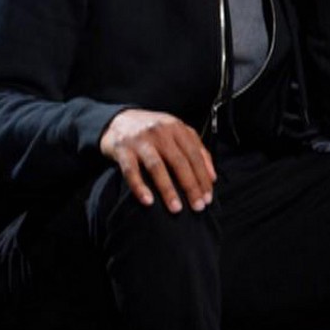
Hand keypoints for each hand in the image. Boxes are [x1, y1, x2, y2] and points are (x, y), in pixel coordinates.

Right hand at [99, 109, 215, 212]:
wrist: (117, 121)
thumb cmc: (152, 130)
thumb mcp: (176, 132)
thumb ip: (197, 150)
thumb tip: (212, 176)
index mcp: (176, 128)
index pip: (194, 155)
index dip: (203, 177)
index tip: (208, 197)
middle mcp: (160, 132)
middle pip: (179, 162)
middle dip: (190, 186)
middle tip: (198, 206)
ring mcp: (140, 141)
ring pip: (157, 167)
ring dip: (168, 189)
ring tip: (176, 208)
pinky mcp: (122, 150)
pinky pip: (131, 171)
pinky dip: (140, 187)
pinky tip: (148, 201)